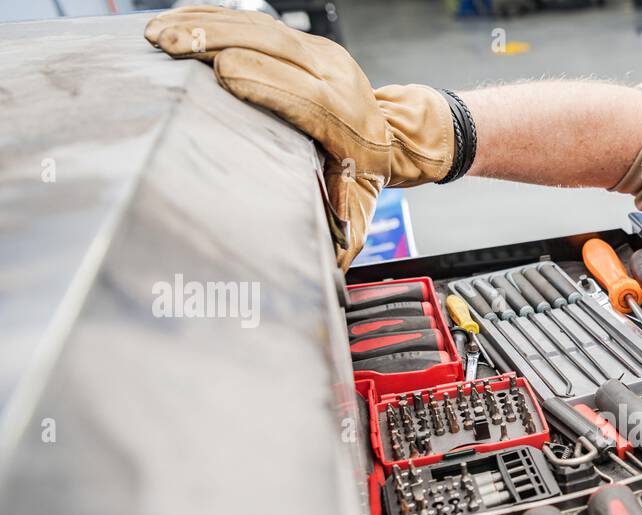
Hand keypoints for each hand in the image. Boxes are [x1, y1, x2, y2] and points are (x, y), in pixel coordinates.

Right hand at [144, 6, 454, 266]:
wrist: (394, 136)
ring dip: (206, 25)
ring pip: (262, 29)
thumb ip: (342, 235)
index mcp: (347, 123)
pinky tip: (179, 19)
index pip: (306, 98)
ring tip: (159, 32)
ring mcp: (321, 54)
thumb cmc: (365, 176)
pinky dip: (215, 18)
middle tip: (167, 45)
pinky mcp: (305, 42)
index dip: (266, 83)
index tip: (223, 74)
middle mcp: (336, 79)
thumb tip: (329, 275)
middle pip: (275, 50)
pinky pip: (257, 23)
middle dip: (217, 43)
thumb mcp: (357, 209)